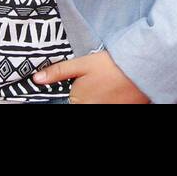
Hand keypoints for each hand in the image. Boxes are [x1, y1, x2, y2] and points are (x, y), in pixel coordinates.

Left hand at [32, 50, 149, 102]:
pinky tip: (111, 93)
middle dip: (83, 95)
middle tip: (95, 84)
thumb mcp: (82, 64)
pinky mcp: (115, 111)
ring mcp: (102, 111)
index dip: (71, 92)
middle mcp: (87, 110)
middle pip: (78, 103)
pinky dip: (105, 100)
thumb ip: (59, 72)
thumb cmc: (111, 66)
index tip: (82, 84)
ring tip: (104, 87)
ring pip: (91, 104)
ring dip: (94, 98)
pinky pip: (103, 106)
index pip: (66, 101)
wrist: (140, 71)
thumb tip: (36, 79)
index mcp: (76, 101)